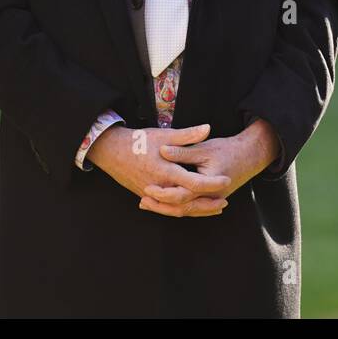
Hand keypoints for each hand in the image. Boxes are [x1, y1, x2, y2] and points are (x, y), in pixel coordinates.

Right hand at [87, 123, 230, 217]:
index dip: (211, 183)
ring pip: (176, 209)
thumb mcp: (164, 135)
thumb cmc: (139, 141)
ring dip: (196, 210)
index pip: (193, 183)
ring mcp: (151, 194)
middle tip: (224, 202)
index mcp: (165, 171)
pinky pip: (166, 208)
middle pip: (187, 202)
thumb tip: (208, 128)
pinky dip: (181, 210)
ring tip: (213, 209)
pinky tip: (192, 208)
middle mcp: (159, 186)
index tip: (226, 180)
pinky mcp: (146, 196)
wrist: (111, 151)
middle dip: (207, 204)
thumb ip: (187, 135)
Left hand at [147, 121, 279, 212]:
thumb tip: (161, 150)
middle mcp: (211, 197)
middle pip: (182, 208)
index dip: (163, 193)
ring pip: (187, 211)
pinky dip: (178, 207)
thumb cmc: (227, 150)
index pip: (182, 195)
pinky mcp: (211, 200)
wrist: (250, 156)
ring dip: (167, 209)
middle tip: (143, 201)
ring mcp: (212, 201)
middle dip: (161, 206)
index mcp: (208, 185)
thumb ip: (183, 151)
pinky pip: (193, 209)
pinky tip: (165, 204)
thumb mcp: (204, 149)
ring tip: (148, 203)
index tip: (147, 188)